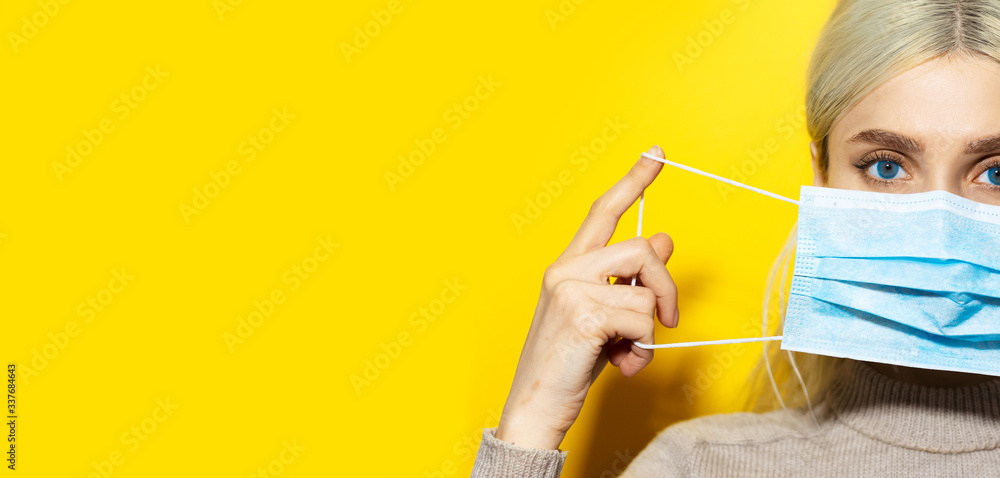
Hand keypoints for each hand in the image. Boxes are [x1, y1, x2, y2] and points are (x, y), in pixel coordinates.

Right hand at [495, 145, 678, 449]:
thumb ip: (626, 281)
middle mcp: (565, 270)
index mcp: (567, 267)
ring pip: (645, 287)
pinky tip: (621, 366)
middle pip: (641, 248)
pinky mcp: (581, 314)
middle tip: (669, 320)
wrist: (535, 409)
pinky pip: (641, 320)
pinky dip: (642, 350)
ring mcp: (570, 290)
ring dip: (652, 326)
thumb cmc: (568, 365)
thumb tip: (663, 238)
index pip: (602, 211)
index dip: (632, 181)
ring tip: (631, 352)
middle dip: (667, 286)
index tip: (656, 153)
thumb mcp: (602, 317)